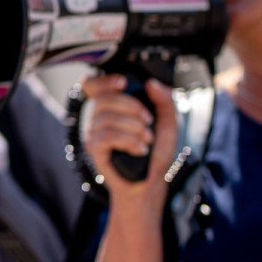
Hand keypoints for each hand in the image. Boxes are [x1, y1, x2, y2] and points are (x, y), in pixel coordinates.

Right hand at [80, 74, 178, 203]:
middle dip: (132, 107)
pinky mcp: (95, 150)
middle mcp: (98, 118)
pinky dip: (128, 141)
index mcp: (112, 108)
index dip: (104, 80)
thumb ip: (164, 100)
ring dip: (133, 127)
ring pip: (107, 118)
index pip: (93, 86)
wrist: (151, 181)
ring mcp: (94, 134)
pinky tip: (139, 149)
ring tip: (147, 140)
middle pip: (104, 99)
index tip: (123, 83)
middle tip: (148, 122)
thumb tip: (151, 84)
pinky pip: (106, 136)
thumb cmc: (156, 152)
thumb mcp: (168, 122)